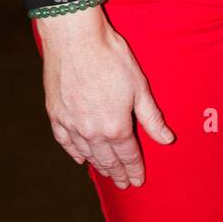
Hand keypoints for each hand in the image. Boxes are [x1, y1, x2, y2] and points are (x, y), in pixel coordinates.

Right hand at [35, 6, 174, 187]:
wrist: (75, 38)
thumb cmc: (110, 57)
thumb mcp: (139, 86)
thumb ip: (151, 117)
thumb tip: (166, 139)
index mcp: (116, 126)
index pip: (129, 155)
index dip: (135, 169)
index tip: (138, 180)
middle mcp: (93, 132)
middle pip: (108, 159)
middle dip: (118, 172)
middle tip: (123, 183)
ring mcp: (71, 125)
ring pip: (87, 153)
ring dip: (98, 165)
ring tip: (106, 172)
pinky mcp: (56, 115)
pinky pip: (65, 142)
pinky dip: (74, 152)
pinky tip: (79, 158)